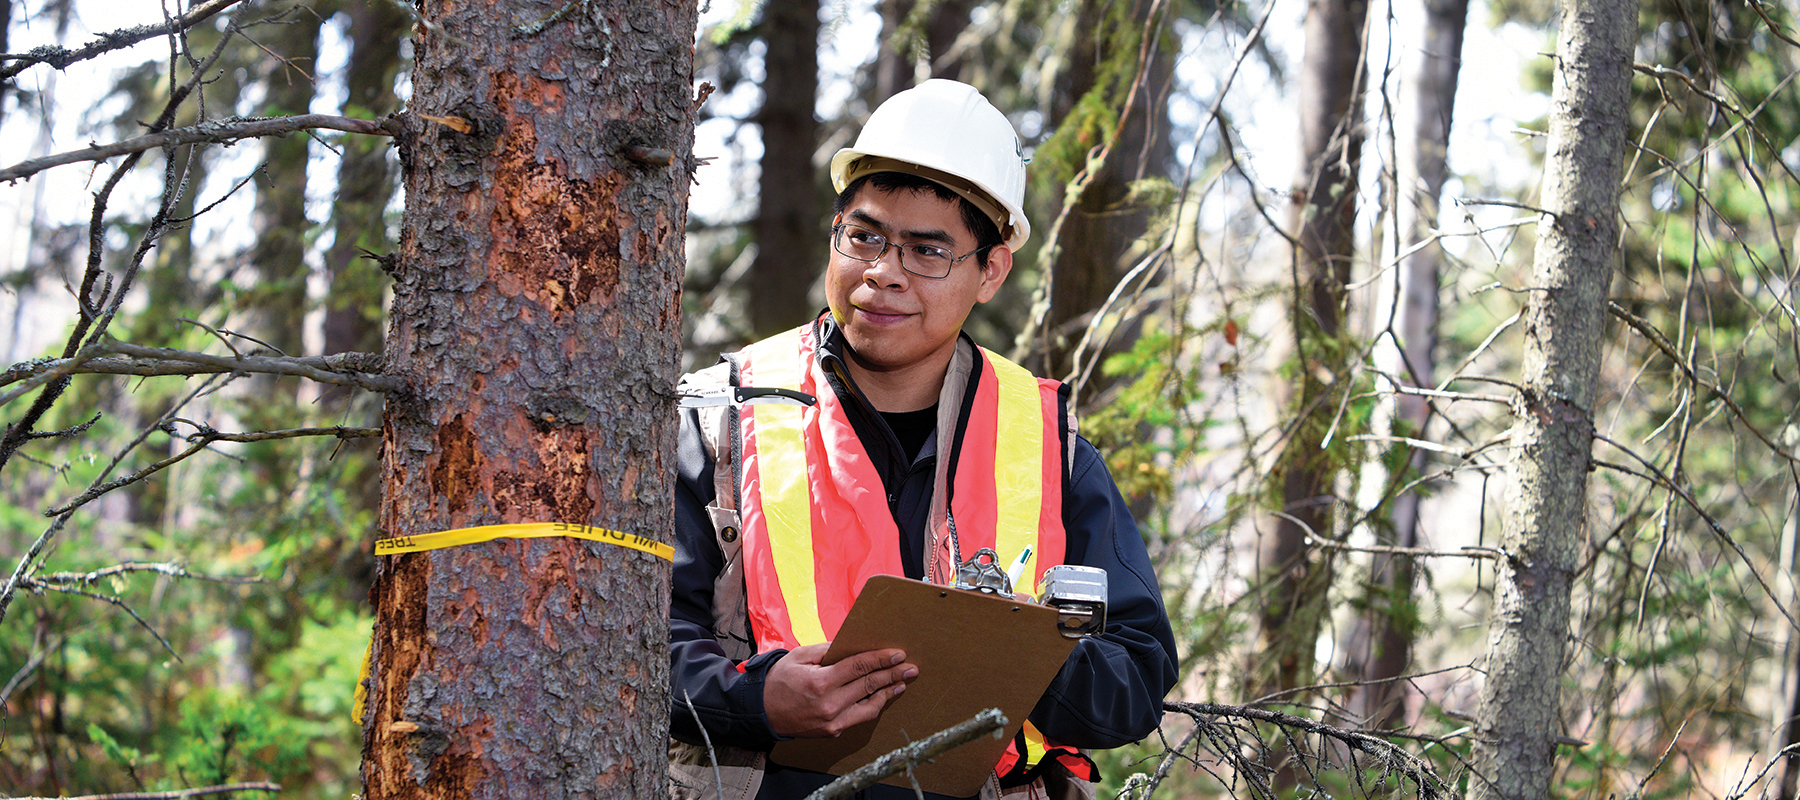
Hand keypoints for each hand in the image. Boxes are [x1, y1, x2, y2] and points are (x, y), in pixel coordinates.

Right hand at [763, 643, 918, 737]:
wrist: (762, 711)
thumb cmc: (780, 680)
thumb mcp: (801, 656)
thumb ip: (829, 650)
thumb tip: (855, 646)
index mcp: (821, 682)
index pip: (860, 667)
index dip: (882, 659)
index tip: (898, 654)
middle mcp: (830, 705)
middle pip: (870, 685)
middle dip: (893, 674)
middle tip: (910, 667)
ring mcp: (832, 722)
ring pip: (870, 707)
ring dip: (889, 693)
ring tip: (902, 683)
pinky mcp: (832, 732)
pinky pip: (859, 717)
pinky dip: (873, 706)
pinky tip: (882, 696)